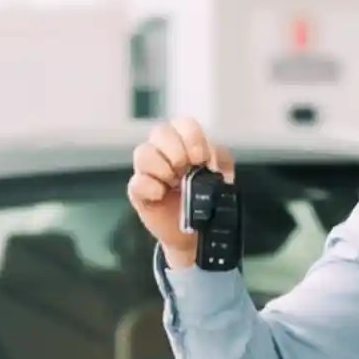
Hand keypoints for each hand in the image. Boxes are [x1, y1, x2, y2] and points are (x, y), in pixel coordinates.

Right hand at [127, 117, 234, 268]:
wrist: (196, 234)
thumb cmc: (206, 200)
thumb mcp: (222, 179)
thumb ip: (221, 162)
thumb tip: (212, 155)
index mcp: (185, 144)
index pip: (183, 124)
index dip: (192, 137)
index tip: (201, 159)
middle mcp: (164, 152)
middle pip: (160, 131)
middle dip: (176, 151)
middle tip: (186, 171)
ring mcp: (148, 170)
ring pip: (143, 152)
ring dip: (162, 167)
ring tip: (174, 184)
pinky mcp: (138, 191)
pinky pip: (136, 181)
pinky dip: (150, 187)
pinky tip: (161, 195)